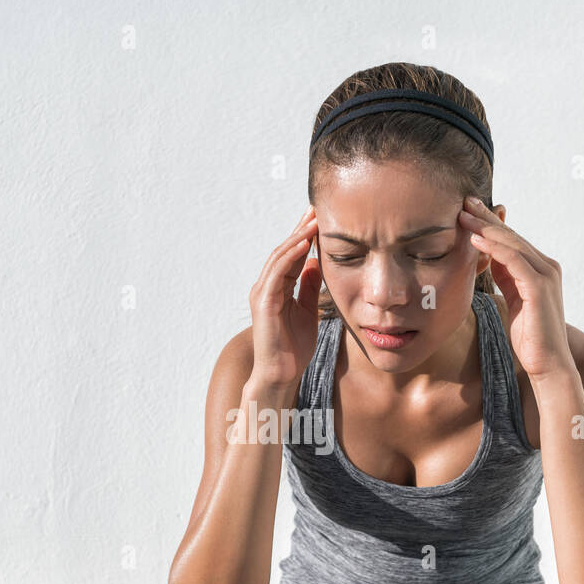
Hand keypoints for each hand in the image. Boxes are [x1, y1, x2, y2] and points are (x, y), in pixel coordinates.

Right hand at [247, 205, 323, 389]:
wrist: (281, 375)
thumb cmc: (293, 349)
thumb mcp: (308, 312)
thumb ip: (310, 288)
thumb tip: (317, 263)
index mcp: (278, 289)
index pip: (292, 256)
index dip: (305, 236)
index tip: (320, 218)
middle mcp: (267, 287)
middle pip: (284, 251)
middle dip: (300, 229)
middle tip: (316, 208)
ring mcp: (263, 294)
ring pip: (279, 258)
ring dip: (297, 237)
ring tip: (313, 219)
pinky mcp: (264, 303)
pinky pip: (277, 274)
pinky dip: (290, 257)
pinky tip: (305, 244)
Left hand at [458, 196, 573, 381]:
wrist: (548, 363)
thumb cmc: (529, 337)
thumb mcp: (514, 300)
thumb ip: (506, 278)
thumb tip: (489, 260)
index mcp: (539, 269)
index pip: (511, 240)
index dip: (489, 224)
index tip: (467, 211)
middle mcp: (546, 267)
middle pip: (511, 236)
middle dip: (486, 218)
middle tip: (464, 202)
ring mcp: (545, 275)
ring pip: (511, 243)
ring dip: (485, 228)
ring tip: (463, 216)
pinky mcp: (539, 287)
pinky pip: (513, 260)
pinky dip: (494, 248)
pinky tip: (475, 239)